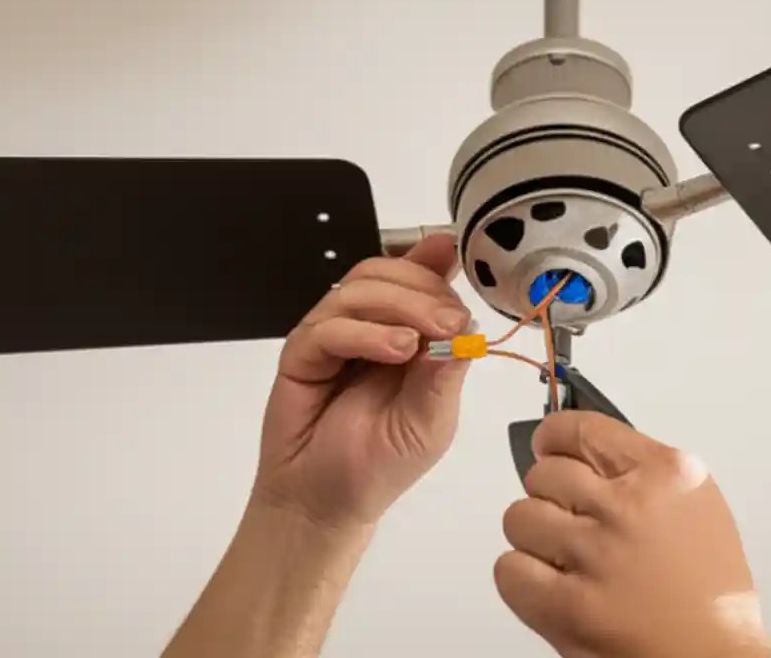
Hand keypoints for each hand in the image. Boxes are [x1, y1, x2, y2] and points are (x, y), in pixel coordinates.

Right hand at [251, 234, 472, 528]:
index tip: (460, 269)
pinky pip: (328, 325)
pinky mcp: (302, 354)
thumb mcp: (433, 420)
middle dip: (423, 289)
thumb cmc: (383, 464)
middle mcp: (370, 327)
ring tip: (416, 344)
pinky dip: (364, 331)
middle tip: (447, 321)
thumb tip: (469, 321)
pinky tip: (392, 350)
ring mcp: (334, 337)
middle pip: (390, 273)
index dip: (438, 267)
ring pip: (359, 287)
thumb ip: (447, 369)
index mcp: (408, 335)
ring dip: (396, 306)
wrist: (328, 503)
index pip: (421, 280)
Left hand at [495, 411, 770, 657]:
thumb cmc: (711, 594)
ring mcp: (597, 555)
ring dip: (533, 537)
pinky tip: (550, 584)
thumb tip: (584, 457)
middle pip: (544, 473)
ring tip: (563, 557)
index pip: (581, 429)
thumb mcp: (696, 506)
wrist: (713, 657)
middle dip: (549, 496)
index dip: (554, 437)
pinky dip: (521, 577)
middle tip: (567, 519)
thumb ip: (643, 473)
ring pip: (519, 517)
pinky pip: (509, 568)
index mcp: (666, 475)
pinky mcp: (569, 605)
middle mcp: (630, 508)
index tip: (548, 445)